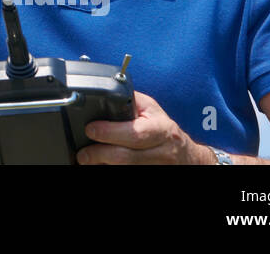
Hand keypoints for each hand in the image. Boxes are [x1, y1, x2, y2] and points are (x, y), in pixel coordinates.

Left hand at [77, 90, 212, 164]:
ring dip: (102, 166)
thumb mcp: (152, 110)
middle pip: (125, 157)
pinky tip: (101, 166)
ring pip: (125, 169)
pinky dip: (111, 170)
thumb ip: (130, 101)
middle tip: (83, 153)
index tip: (90, 129)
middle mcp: (161, 152)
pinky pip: (127, 175)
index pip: (134, 133)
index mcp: (160, 130)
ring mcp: (157, 168)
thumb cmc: (165, 130)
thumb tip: (105, 93)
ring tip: (88, 160)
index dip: (109, 132)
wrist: (187, 158)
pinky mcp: (152, 176)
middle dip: (99, 154)